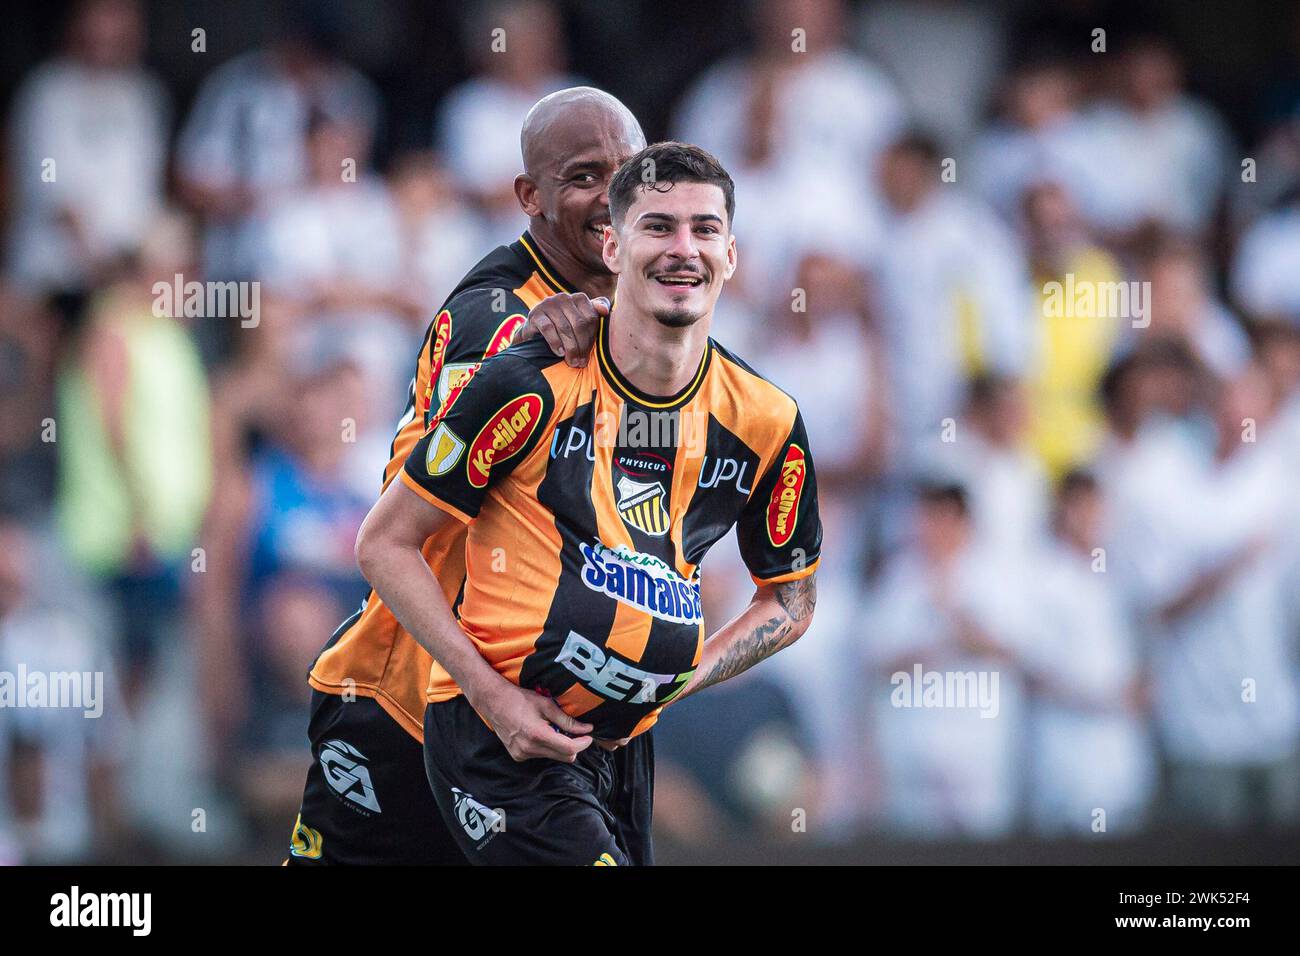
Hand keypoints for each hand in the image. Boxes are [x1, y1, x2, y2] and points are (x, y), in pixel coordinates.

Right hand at [474, 680, 593, 762]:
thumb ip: (567, 720)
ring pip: (553, 757)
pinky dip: (546, 747)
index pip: (569, 749)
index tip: (589, 736)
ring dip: (558, 746)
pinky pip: (540, 755)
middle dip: (573, 745)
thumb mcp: (546, 705)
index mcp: (538, 735)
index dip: (583, 743)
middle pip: (564, 757)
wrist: (493, 702)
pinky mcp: (517, 756)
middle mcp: (529, 749)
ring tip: (552, 728)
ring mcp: (522, 754)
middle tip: (574, 731)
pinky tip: (539, 732)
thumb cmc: (520, 699)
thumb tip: (587, 729)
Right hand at [518, 293, 607, 367]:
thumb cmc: (562, 326)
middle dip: (582, 346)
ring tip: (572, 362)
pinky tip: (559, 353)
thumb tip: (605, 311)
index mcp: (578, 298)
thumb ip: (594, 313)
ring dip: (570, 348)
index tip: (589, 354)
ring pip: (565, 328)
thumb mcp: (580, 319)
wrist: (534, 331)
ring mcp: (549, 304)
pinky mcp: (536, 314)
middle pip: (579, 324)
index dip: (591, 338)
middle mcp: (564, 298)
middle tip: (581, 363)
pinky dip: (555, 342)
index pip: (591, 318)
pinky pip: (548, 329)